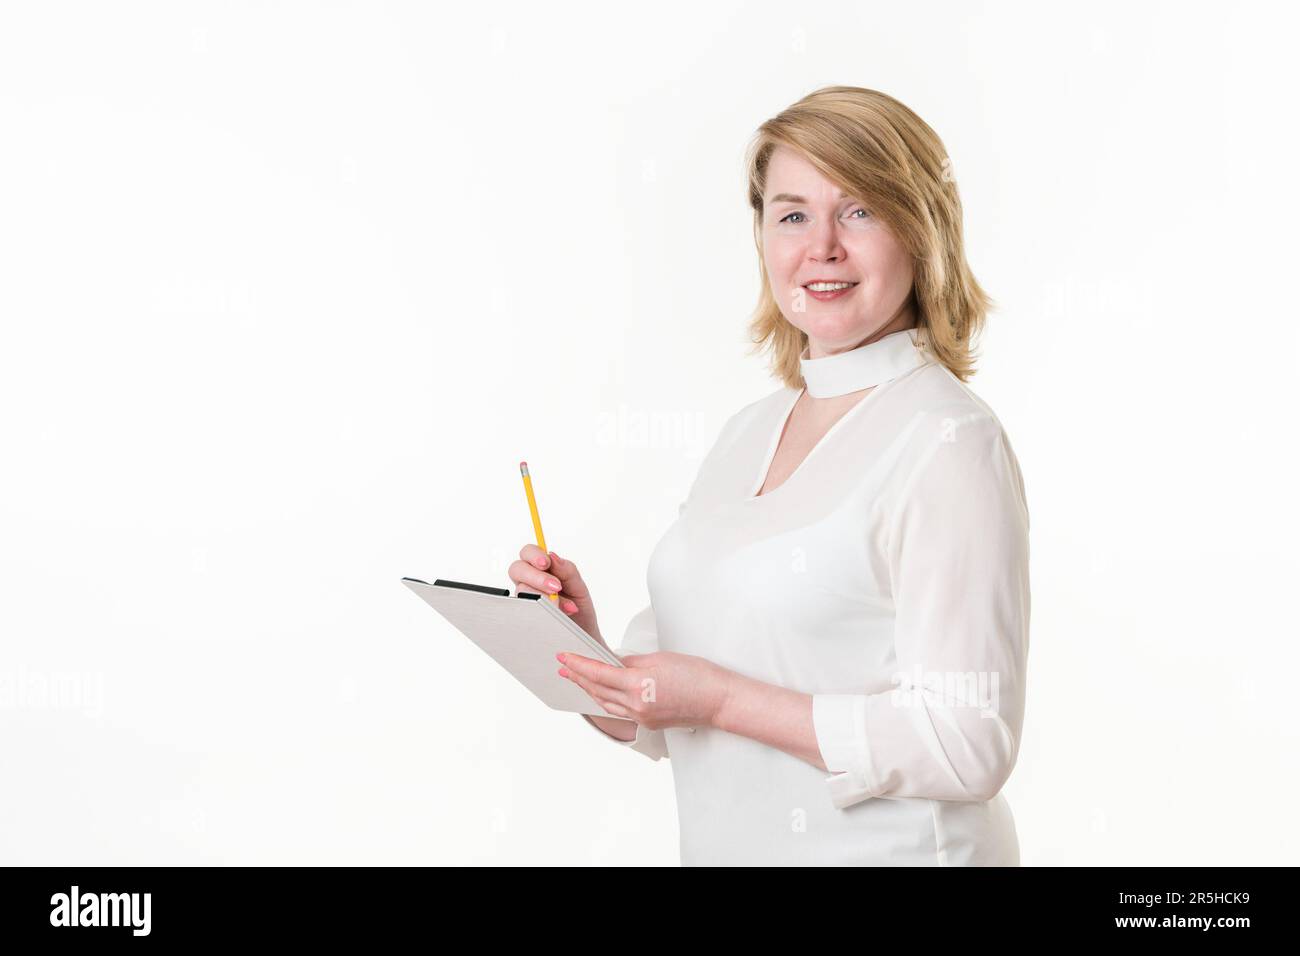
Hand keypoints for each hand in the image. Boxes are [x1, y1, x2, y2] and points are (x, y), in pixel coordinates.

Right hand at [507, 545, 602, 644]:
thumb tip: (553, 555)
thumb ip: (567, 570)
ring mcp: (525, 600)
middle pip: (517, 568)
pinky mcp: (524, 616)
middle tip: (556, 586)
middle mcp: (529, 583)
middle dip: (535, 576)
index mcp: (542, 570)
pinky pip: (522, 610)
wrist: (584, 636)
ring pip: (520, 589)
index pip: (528, 552)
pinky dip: (539, 610)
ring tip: (564, 606)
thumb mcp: (579, 587)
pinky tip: (555, 614)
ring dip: (542, 595)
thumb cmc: (579, 609)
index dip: (533, 554)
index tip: (546, 563)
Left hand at [557, 650, 733, 730]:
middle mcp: (635, 705)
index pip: (598, 673)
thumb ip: (632, 662)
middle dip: (578, 677)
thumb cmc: (697, 675)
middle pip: (597, 690)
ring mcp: (641, 717)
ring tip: (577, 678)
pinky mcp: (648, 723)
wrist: (719, 700)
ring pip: (606, 703)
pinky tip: (603, 692)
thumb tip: (614, 663)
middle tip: (563, 666)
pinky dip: (607, 700)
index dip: (578, 664)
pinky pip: (620, 711)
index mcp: (637, 684)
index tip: (564, 656)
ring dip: (589, 690)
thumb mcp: (661, 659)